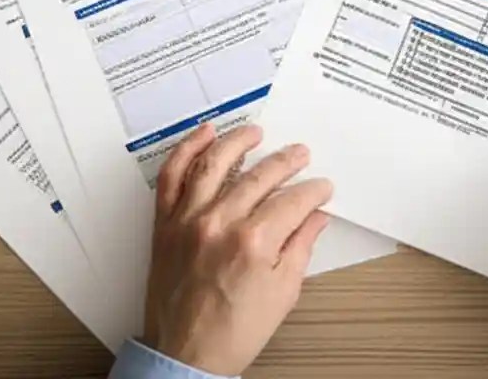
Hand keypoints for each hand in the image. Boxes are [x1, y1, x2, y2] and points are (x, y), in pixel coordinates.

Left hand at [142, 124, 331, 375]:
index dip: (313, 190)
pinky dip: (187, 150)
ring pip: (215, 163)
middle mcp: (219, 223)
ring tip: (255, 132)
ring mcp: (188, 220)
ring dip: (238, 141)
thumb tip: (316, 217)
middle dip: (287, 161)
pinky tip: (203, 135)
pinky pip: (172, 176)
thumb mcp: (283, 292)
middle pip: (260, 176)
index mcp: (254, 243)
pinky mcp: (165, 223)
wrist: (185, 355)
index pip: (293, 200)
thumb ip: (300, 246)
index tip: (321, 188)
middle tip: (300, 155)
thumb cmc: (233, 332)